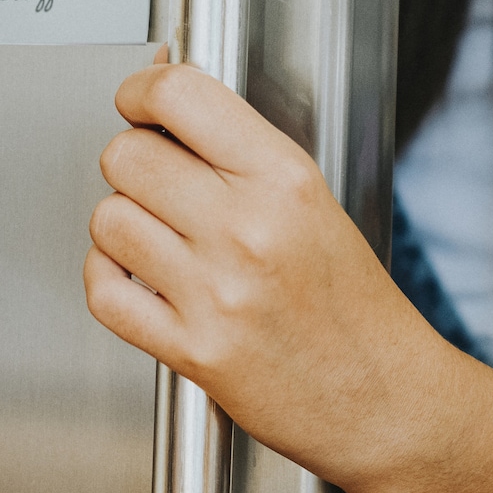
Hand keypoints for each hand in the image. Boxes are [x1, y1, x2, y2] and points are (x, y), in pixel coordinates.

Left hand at [83, 58, 492, 492]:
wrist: (387, 402)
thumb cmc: (352, 307)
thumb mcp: (313, 203)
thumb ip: (237, 153)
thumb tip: (162, 97)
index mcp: (285, 181)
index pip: (180, 96)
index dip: (140, 91)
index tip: (138, 101)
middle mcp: (248, 229)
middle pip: (126, 156)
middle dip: (131, 165)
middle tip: (154, 184)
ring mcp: (217, 291)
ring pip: (108, 219)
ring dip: (119, 226)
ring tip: (155, 240)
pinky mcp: (193, 350)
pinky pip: (104, 292)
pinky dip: (106, 280)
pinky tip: (136, 279)